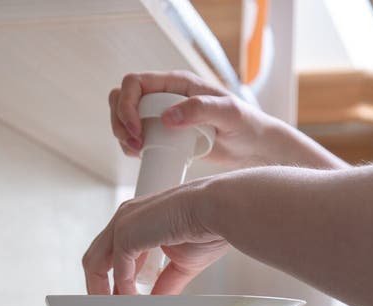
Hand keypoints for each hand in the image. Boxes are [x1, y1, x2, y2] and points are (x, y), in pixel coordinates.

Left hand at [82, 178, 227, 294]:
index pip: (109, 255)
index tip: (118, 304)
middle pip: (94, 259)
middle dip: (97, 289)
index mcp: (136, 221)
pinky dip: (124, 292)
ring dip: (102, 293)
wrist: (218, 212)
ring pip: (95, 264)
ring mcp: (123, 224)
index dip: (110, 282)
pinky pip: (117, 271)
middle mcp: (125, 219)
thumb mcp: (180, 264)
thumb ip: (164, 283)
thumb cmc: (208, 227)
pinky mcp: (126, 233)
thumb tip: (157, 302)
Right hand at [109, 70, 275, 167]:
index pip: (136, 83)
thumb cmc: (246, 126)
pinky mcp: (164, 136)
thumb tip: (167, 117)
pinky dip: (131, 146)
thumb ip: (199, 110)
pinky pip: (136, 136)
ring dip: (122, 134)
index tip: (135, 130)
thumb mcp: (228, 114)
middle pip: (123, 98)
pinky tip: (142, 155)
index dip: (127, 104)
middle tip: (133, 144)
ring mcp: (162, 116)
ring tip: (137, 150)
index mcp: (177, 83)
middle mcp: (166, 96)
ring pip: (125, 117)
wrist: (254, 148)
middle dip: (119, 120)